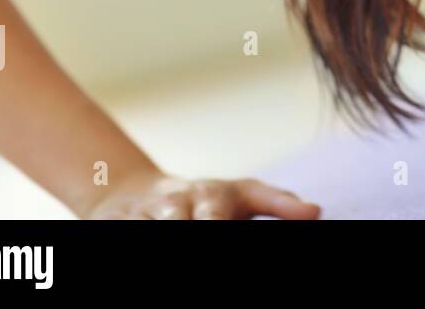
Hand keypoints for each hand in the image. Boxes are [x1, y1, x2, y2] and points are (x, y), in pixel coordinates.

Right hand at [83, 171, 321, 219]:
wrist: (132, 194)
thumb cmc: (206, 202)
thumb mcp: (243, 197)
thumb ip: (279, 204)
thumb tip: (316, 212)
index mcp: (210, 196)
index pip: (217, 216)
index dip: (217, 224)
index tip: (221, 227)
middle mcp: (173, 204)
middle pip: (176, 220)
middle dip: (188, 225)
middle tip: (202, 228)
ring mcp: (139, 214)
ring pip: (145, 223)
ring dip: (154, 226)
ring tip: (166, 226)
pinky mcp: (108, 223)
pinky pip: (114, 231)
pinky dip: (122, 229)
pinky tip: (127, 227)